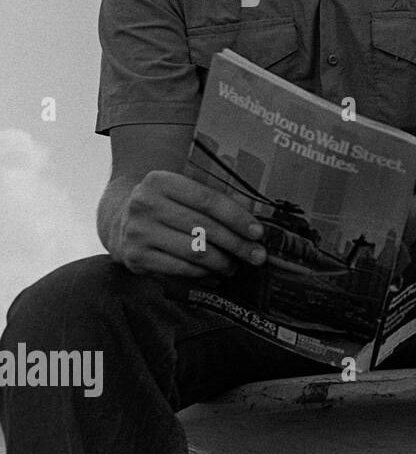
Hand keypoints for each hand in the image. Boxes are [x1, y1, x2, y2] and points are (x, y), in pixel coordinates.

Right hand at [112, 171, 266, 276]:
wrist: (118, 220)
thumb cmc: (165, 206)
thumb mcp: (181, 192)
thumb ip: (213, 202)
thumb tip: (252, 227)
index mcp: (160, 181)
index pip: (208, 200)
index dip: (237, 218)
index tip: (258, 233)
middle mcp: (145, 203)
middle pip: (204, 227)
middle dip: (237, 244)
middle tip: (257, 256)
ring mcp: (138, 231)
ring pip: (194, 250)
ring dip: (222, 261)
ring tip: (235, 265)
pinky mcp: (135, 256)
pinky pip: (180, 268)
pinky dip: (202, 272)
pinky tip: (213, 272)